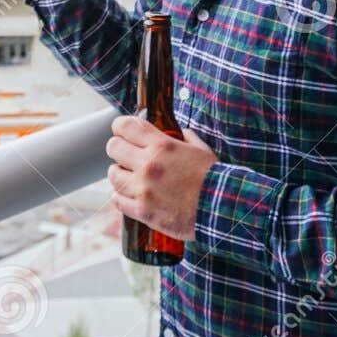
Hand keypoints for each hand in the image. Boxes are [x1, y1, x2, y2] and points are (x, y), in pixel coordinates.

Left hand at [106, 115, 216, 242]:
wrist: (223, 210)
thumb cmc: (214, 179)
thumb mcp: (202, 151)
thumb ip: (188, 139)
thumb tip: (182, 131)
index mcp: (162, 145)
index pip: (125, 126)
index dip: (121, 127)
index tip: (123, 132)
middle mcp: (148, 164)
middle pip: (113, 147)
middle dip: (119, 149)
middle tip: (126, 156)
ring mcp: (143, 189)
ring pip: (113, 175)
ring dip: (120, 174)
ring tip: (130, 178)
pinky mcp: (143, 211)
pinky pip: (117, 200)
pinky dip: (121, 197)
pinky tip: (130, 196)